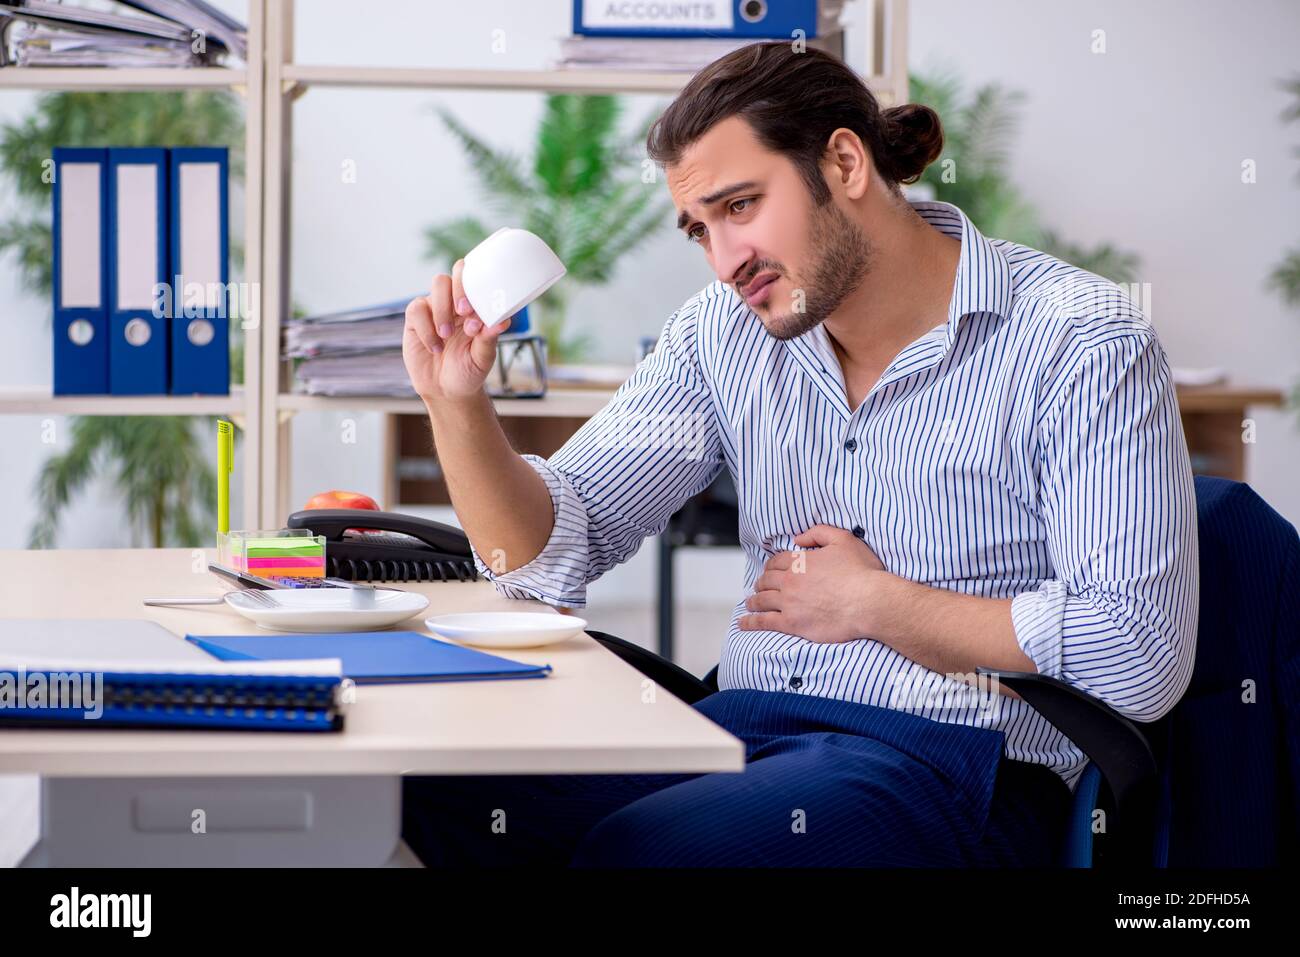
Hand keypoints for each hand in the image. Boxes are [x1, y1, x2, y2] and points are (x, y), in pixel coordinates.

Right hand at [402, 258, 511, 401]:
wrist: (446, 391)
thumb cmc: (469, 371)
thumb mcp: (482, 358)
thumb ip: (489, 338)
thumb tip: (503, 321)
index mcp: (476, 308)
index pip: (477, 281)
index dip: (476, 288)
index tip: (476, 310)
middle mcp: (456, 302)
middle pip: (456, 275)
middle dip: (459, 289)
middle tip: (463, 312)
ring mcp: (435, 308)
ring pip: (438, 285)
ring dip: (443, 309)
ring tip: (446, 336)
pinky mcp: (416, 319)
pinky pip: (417, 309)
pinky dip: (427, 329)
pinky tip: (434, 347)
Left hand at [739, 524, 890, 643]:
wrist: (870, 603)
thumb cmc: (862, 572)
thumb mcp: (843, 540)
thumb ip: (818, 533)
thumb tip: (797, 538)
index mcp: (800, 561)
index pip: (777, 561)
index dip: (772, 566)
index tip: (770, 571)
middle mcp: (790, 581)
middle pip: (766, 580)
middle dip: (761, 582)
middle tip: (760, 586)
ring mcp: (788, 603)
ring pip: (761, 600)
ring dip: (753, 601)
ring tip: (750, 604)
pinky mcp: (792, 623)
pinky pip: (764, 622)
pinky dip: (750, 622)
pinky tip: (743, 623)